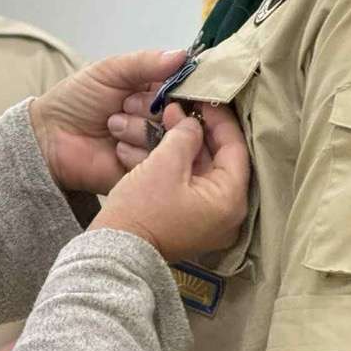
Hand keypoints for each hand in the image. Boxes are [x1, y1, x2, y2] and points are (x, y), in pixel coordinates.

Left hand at [29, 51, 186, 194]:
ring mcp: (156, 148)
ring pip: (172, 139)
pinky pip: (159, 165)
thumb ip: (145, 62)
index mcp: (158, 93)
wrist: (49, 136)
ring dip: (139, 129)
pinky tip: (116, 147)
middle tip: (123, 105)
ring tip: (112, 126)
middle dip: (150, 108)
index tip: (164, 89)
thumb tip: (183, 55)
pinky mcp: (146, 173)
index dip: (181, 90)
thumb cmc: (77, 99)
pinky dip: (137, 152)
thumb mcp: (109, 71)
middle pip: (182, 116)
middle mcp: (162, 121)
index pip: (189, 90)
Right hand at [92, 102, 248, 261]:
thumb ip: (185, 135)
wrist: (114, 251)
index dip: (219, 119)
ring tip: (164, 121)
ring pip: (201, 171)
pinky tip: (157, 143)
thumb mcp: (165, 164)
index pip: (236, 148)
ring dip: (183, 145)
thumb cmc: (142, 210)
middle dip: (197, 131)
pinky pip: (189, 185)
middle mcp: (227, 213)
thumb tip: (193, 122)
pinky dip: (176, 165)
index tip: (202, 99)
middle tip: (179, 108)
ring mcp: (208, 220)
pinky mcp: (189, 222)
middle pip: (219, 160)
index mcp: (230, 200)